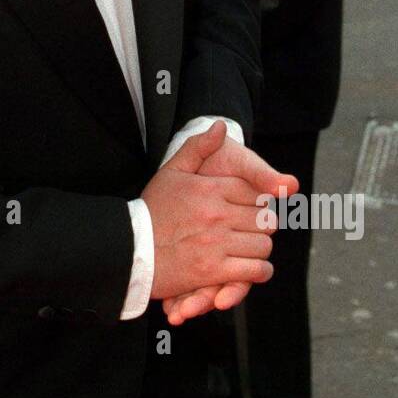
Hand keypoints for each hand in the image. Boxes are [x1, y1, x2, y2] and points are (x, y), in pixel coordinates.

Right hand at [161, 127, 298, 324]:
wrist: (131, 249)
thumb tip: (220, 126)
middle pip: (265, 219)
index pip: (257, 192)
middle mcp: (217, 215)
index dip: (258, 201)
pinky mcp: (214, 271)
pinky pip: (256, 269)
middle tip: (251, 228)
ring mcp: (216, 244)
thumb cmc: (153, 210)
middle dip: (262, 224)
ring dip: (260, 247)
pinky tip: (251, 267)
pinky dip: (259, 270)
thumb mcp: (171, 171)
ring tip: (249, 247)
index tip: (249, 207)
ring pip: (263, 244)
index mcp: (210, 189)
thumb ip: (198, 147)